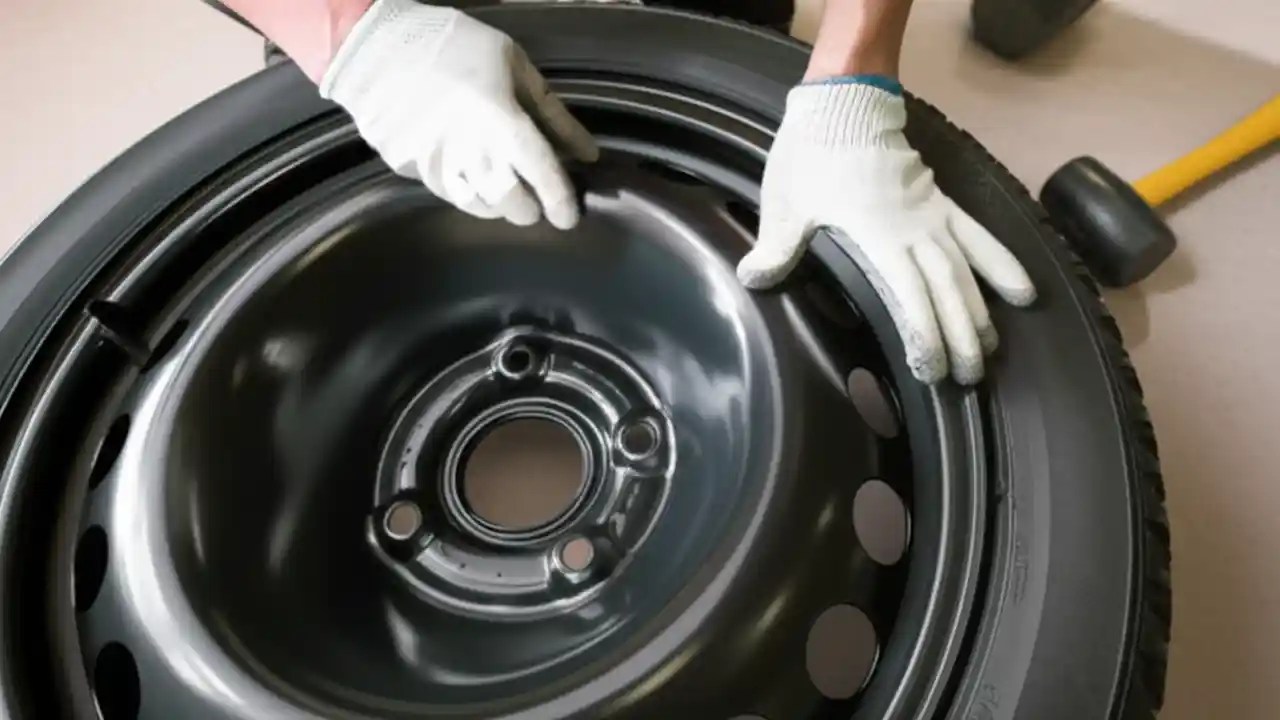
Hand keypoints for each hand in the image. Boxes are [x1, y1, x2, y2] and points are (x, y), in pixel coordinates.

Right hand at [320, 0, 597, 228]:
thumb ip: (552, 114)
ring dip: (501, 205)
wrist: (375, 46)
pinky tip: (473, 176)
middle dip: (530, 208)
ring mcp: (437, 165)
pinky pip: (451, 196)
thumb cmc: (451, 46)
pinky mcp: (413, 171)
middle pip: (513, 205)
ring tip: (505, 185)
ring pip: (481, 208)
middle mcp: (469, 150)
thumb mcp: (514, 66)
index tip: (568, 215)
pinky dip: (470, 194)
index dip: (561, 202)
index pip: (542, 176)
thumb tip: (586, 153)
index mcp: (500, 119)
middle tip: (536, 198)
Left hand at [737, 82, 1035, 384]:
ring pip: (966, 270)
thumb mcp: (786, 202)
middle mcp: (914, 230)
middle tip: (968, 377)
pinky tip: (1023, 291)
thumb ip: (776, 245)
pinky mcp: (940, 203)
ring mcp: (932, 216)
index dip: (923, 333)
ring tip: (991, 350)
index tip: (931, 368)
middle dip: (959, 335)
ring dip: (980, 311)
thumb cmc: (813, 155)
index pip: (908, 295)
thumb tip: (755, 280)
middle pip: (946, 290)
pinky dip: (1001, 264)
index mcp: (877, 236)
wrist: (844, 102)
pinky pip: (979, 237)